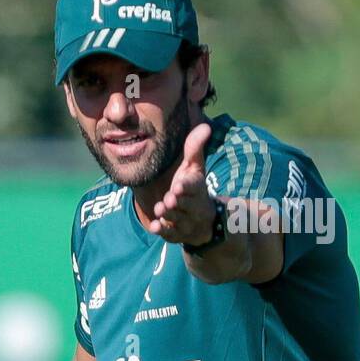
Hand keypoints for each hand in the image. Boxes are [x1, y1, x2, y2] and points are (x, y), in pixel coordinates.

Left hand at [148, 122, 215, 245]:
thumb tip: (205, 126)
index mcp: (198, 189)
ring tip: (160, 208)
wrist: (202, 221)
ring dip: (169, 214)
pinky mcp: (176, 234)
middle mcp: (194, 206)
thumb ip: (195, 149)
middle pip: (187, 204)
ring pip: (178, 219)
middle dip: (179, 201)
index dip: (187, 186)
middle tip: (170, 197)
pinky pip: (170, 234)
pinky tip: (154, 227)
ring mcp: (186, 222)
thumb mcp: (194, 169)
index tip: (179, 184)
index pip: (194, 187)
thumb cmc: (192, 189)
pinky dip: (163, 231)